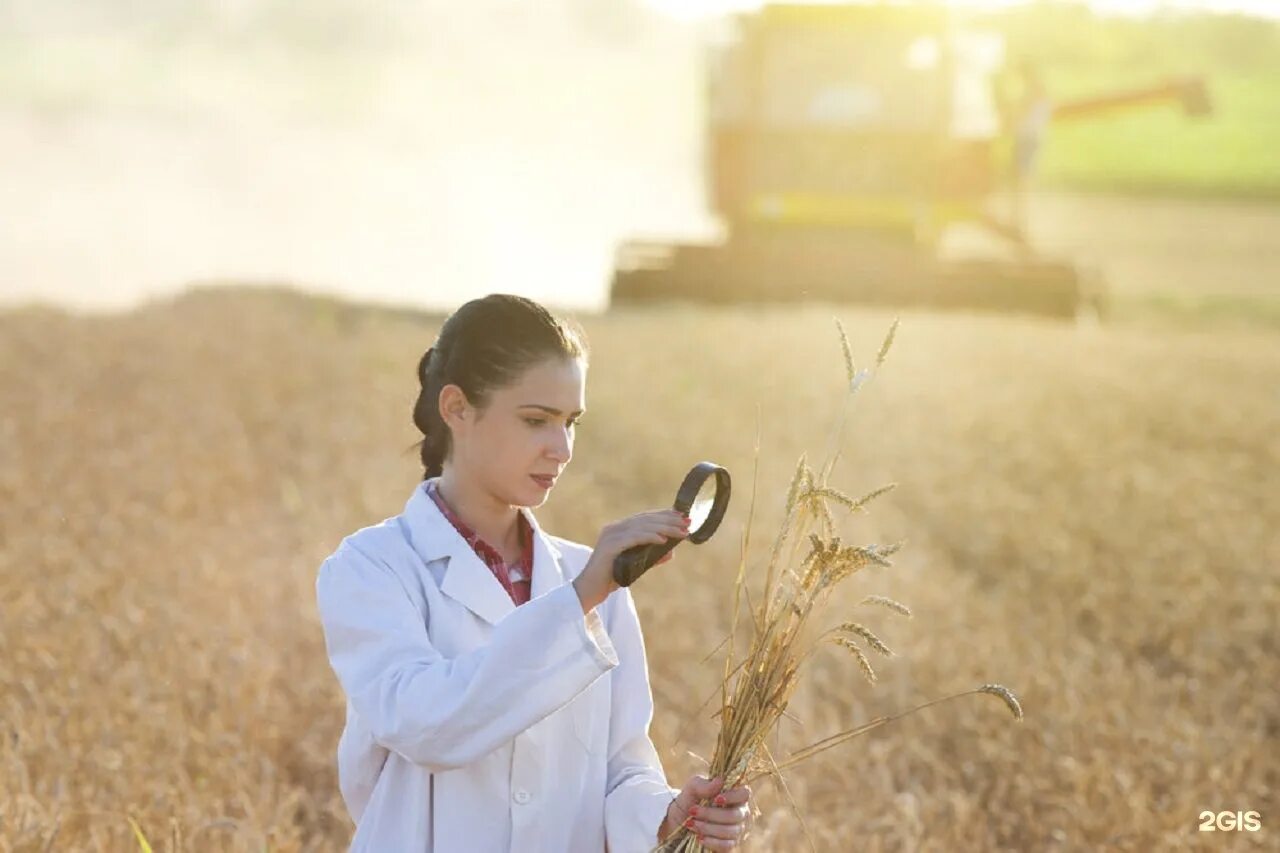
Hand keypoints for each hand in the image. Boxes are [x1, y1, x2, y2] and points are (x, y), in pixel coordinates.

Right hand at [573, 508, 688, 611]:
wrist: (589, 591)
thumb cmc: (611, 578)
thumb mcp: (636, 565)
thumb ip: (651, 558)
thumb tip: (671, 553)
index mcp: (618, 529)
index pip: (644, 518)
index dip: (664, 516)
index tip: (683, 517)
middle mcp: (614, 528)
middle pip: (645, 520)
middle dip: (669, 520)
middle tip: (687, 523)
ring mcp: (611, 536)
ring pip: (642, 527)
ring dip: (664, 528)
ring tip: (681, 532)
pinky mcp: (610, 547)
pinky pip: (634, 538)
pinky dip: (650, 537)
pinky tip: (663, 540)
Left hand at [659, 774, 752, 849]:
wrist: (681, 818)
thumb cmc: (692, 798)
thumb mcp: (693, 787)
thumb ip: (705, 784)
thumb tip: (720, 781)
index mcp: (735, 795)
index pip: (745, 794)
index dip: (733, 797)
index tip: (715, 799)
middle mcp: (740, 812)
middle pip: (735, 815)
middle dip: (711, 814)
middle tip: (692, 811)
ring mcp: (737, 829)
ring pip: (730, 831)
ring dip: (708, 828)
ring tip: (690, 823)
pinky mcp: (730, 844)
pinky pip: (726, 845)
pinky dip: (712, 842)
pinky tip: (699, 837)